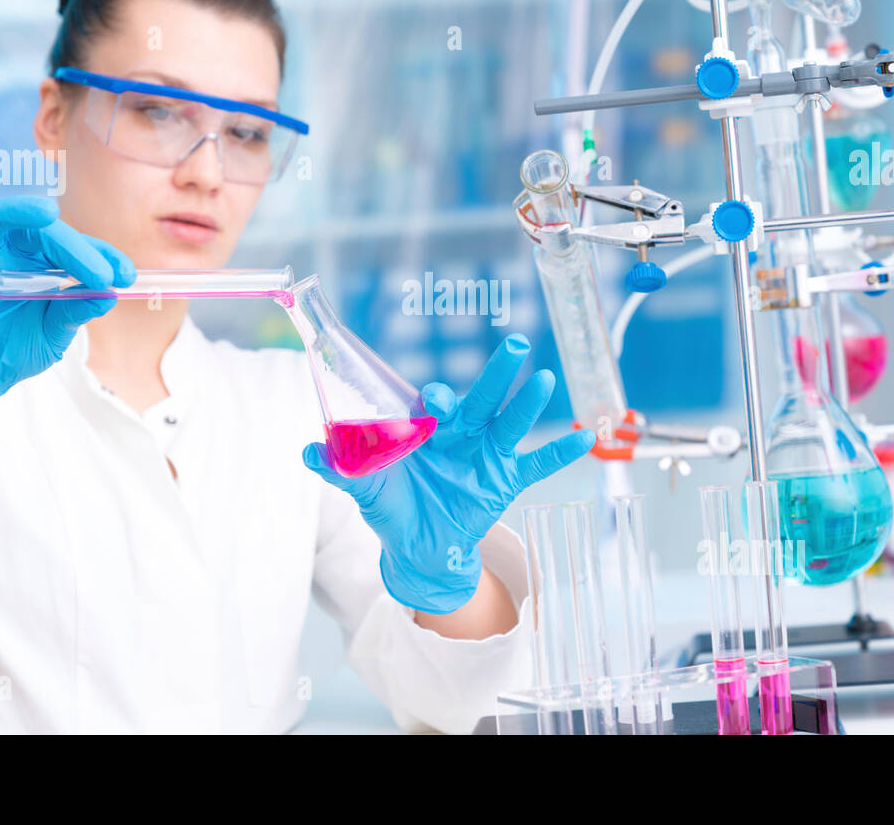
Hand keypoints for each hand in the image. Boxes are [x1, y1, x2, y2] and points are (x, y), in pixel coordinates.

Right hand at [0, 190, 134, 446]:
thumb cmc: (15, 349)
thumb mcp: (54, 335)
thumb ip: (75, 313)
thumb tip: (108, 294)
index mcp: (43, 262)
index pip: (75, 247)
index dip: (101, 256)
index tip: (127, 275)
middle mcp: (11, 251)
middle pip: (42, 233)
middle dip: (76, 248)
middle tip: (103, 274)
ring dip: (18, 212)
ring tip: (45, 212)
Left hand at [303, 334, 595, 614]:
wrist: (419, 549)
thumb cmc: (393, 505)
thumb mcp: (366, 488)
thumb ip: (340, 467)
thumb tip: (309, 449)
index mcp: (427, 428)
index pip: (434, 404)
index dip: (435, 401)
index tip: (432, 403)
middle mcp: (461, 433)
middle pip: (482, 398)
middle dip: (497, 373)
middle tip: (515, 345)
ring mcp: (487, 455)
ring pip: (511, 423)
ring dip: (529, 404)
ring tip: (546, 381)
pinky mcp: (506, 481)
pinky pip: (536, 465)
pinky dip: (559, 454)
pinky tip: (584, 438)